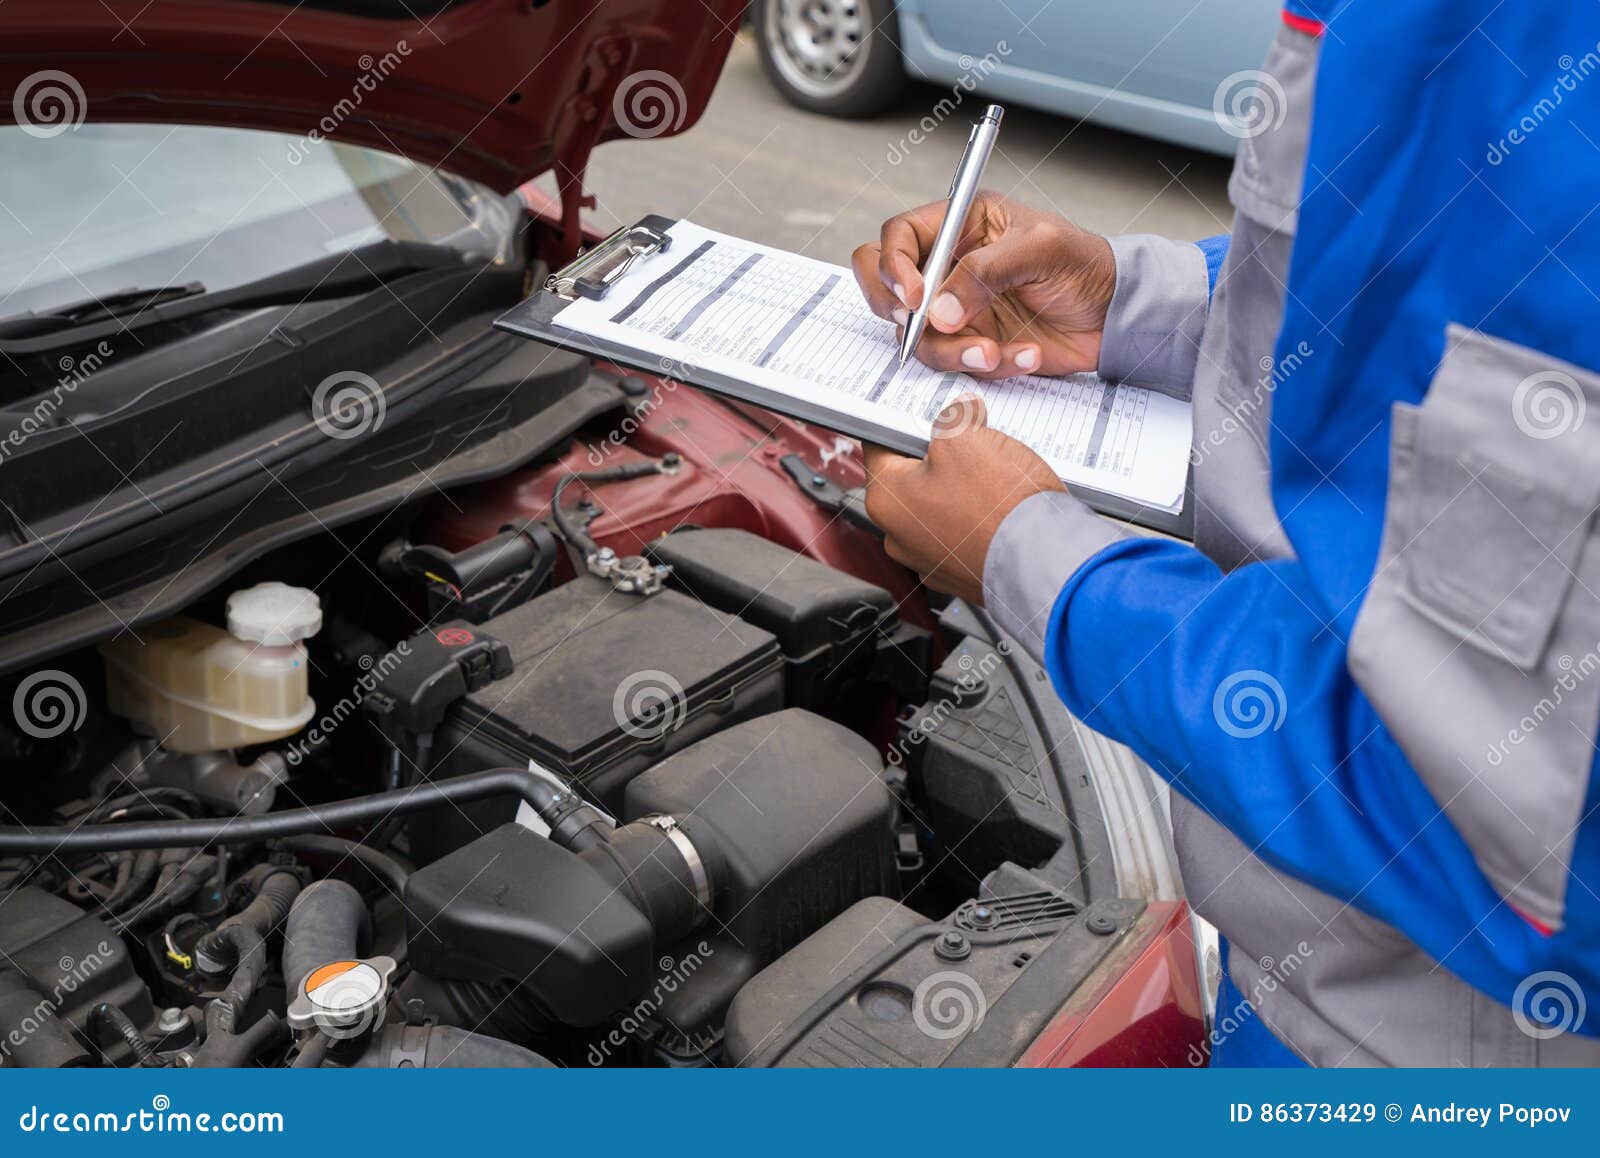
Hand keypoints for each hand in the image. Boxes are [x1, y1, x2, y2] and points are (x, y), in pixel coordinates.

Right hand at [851, 191, 1115, 378]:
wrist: (1115, 316)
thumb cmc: (1086, 265)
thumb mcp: (1042, 249)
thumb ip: (985, 273)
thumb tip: (939, 310)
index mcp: (960, 224)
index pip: (899, 237)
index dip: (894, 266)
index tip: (915, 298)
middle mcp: (949, 267)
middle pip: (886, 289)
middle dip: (900, 315)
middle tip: (925, 327)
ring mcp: (955, 311)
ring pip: (918, 338)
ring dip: (954, 351)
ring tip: (996, 351)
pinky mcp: (970, 345)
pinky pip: (957, 364)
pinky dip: (989, 366)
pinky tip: (1025, 355)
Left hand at [864, 394, 1063, 603]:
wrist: (1043, 560)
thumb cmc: (998, 505)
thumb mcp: (966, 438)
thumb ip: (953, 418)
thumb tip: (959, 412)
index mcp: (886, 501)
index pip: (879, 447)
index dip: (904, 423)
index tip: (925, 414)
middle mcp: (899, 537)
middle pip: (911, 479)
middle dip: (938, 457)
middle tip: (969, 441)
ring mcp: (929, 560)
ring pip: (938, 507)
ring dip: (960, 488)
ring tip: (992, 475)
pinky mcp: (960, 574)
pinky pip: (961, 534)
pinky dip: (976, 518)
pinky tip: (1000, 506)